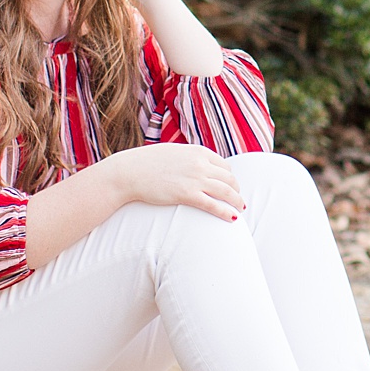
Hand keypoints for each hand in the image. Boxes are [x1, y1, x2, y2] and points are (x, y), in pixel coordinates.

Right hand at [107, 143, 245, 221]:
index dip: (230, 178)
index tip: (231, 187)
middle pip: (229, 178)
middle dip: (236, 190)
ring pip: (226, 192)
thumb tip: (197, 165)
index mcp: (198, 151)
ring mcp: (195, 179)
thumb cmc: (147, 164)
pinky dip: (225, 212)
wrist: (129, 172)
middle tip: (238, 200)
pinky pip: (213, 205)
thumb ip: (188, 158)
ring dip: (236, 201)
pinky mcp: (187, 194)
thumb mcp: (173, 153)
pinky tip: (232, 219)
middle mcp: (200, 163)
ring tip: (239, 210)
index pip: (224, 166)